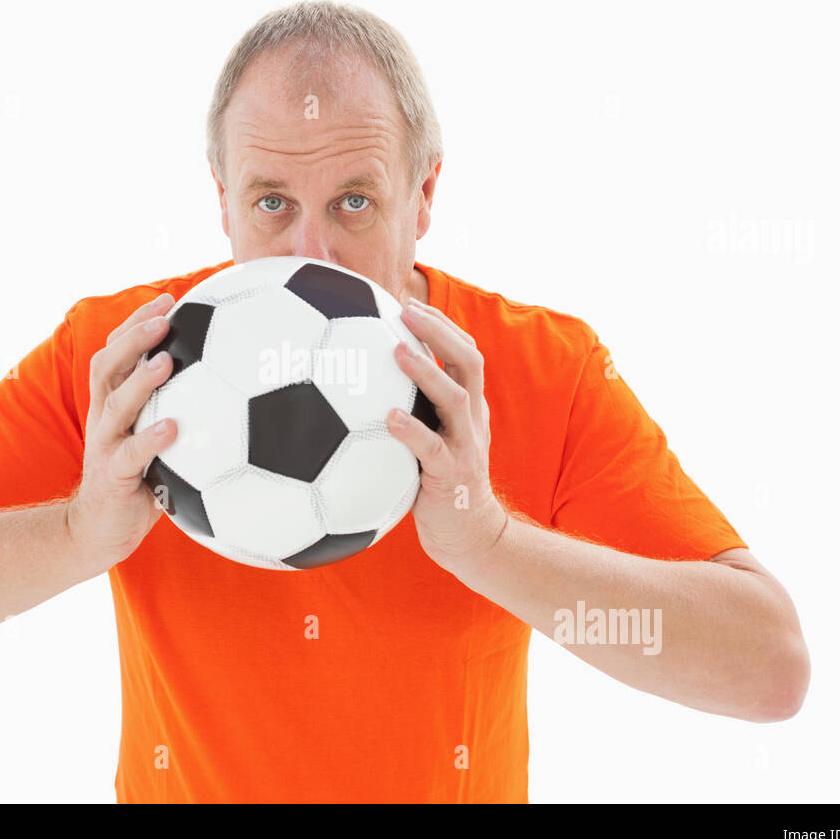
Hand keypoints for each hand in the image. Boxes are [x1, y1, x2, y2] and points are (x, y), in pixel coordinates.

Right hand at [66, 292, 178, 572]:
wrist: (99, 531)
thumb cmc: (139, 481)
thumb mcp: (155, 441)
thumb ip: (179, 413)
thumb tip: (233, 390)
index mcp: (113, 404)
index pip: (116, 352)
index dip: (135, 323)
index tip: (167, 299)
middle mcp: (105, 418)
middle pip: (109, 365)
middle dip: (133, 336)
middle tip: (165, 317)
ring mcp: (105, 446)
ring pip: (115, 404)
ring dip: (140, 380)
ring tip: (165, 361)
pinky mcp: (113, 477)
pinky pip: (131, 455)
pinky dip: (150, 439)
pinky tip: (173, 428)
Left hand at [387, 297, 508, 575]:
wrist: (470, 537)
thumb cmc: (438, 485)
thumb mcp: (431, 440)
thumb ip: (413, 411)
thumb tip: (367, 385)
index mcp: (468, 406)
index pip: (465, 352)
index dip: (442, 323)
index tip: (409, 301)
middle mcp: (472, 419)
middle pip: (469, 361)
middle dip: (440, 330)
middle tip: (405, 309)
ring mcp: (466, 445)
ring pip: (455, 398)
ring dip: (426, 371)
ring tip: (397, 351)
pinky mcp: (452, 475)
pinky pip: (432, 448)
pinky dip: (411, 430)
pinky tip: (388, 418)